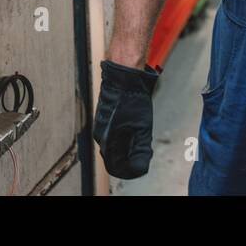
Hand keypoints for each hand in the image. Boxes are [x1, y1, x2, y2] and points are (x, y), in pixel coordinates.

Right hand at [92, 59, 160, 179]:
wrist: (123, 76)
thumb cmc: (132, 99)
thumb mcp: (142, 128)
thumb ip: (140, 149)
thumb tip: (140, 167)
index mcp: (107, 141)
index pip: (115, 166)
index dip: (130, 169)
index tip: (142, 164)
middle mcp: (100, 136)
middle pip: (114, 157)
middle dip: (130, 158)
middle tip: (145, 151)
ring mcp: (101, 126)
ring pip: (114, 145)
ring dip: (127, 147)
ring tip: (142, 138)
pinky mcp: (104, 118)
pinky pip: (113, 134)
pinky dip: (124, 136)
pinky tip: (135, 128)